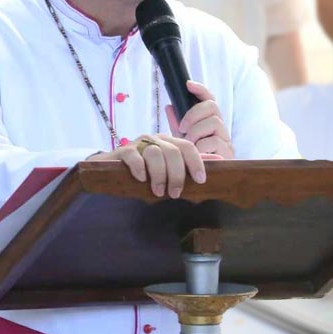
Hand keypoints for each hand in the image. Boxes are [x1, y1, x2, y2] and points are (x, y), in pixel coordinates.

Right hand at [88, 134, 205, 197]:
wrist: (112, 168)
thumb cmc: (146, 170)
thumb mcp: (169, 166)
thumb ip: (190, 162)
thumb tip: (219, 161)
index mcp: (169, 142)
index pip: (187, 146)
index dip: (196, 162)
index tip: (200, 180)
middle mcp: (156, 139)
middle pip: (173, 151)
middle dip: (176, 174)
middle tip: (174, 194)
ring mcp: (139, 144)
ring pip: (155, 153)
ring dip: (159, 174)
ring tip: (158, 192)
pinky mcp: (123, 151)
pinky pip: (133, 155)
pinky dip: (139, 167)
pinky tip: (142, 179)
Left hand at [167, 81, 233, 157]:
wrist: (206, 182)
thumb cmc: (194, 159)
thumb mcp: (184, 140)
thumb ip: (178, 124)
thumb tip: (169, 106)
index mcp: (210, 122)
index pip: (210, 99)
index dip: (200, 90)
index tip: (188, 85)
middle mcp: (221, 128)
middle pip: (212, 107)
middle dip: (193, 115)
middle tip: (182, 129)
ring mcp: (226, 140)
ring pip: (213, 123)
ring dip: (197, 132)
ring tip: (189, 144)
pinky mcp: (228, 154)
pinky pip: (214, 143)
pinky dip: (201, 148)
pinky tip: (196, 155)